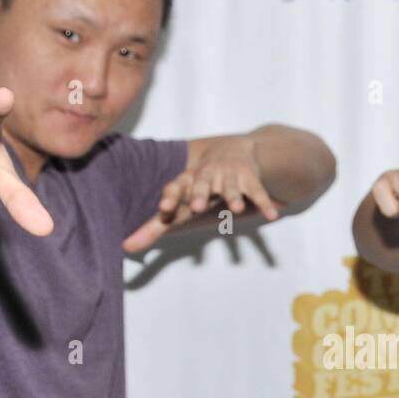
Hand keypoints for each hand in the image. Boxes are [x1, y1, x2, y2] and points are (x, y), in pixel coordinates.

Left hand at [122, 135, 279, 253]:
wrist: (233, 150)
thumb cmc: (198, 185)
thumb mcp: (178, 203)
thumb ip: (153, 227)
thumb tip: (125, 248)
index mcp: (187, 182)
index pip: (175, 188)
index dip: (170, 198)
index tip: (163, 209)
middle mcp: (207, 177)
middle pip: (202, 185)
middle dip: (200, 195)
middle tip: (196, 207)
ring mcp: (230, 177)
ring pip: (232, 189)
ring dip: (233, 197)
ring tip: (235, 210)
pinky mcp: (251, 180)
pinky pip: (258, 193)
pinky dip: (265, 205)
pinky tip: (273, 216)